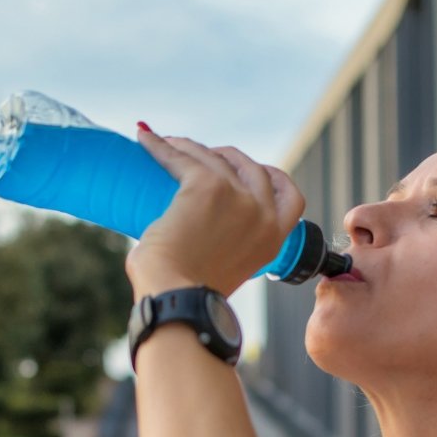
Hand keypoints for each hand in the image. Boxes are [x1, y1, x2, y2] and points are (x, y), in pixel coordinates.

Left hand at [127, 124, 304, 298]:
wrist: (176, 298)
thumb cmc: (189, 294)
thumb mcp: (229, 270)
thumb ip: (230, 251)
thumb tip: (204, 238)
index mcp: (274, 239)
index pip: (292, 197)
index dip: (273, 177)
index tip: (250, 169)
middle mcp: (263, 214)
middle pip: (251, 167)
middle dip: (227, 157)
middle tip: (200, 158)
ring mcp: (238, 197)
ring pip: (214, 158)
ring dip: (190, 147)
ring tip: (167, 145)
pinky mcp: (207, 186)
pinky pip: (182, 157)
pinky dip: (161, 146)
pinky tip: (145, 138)